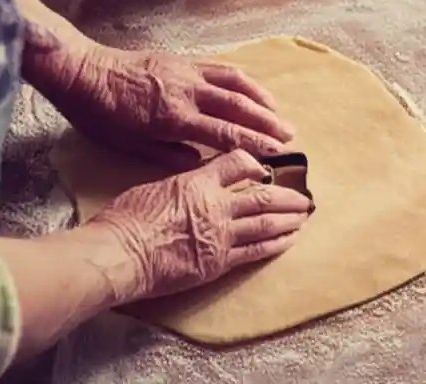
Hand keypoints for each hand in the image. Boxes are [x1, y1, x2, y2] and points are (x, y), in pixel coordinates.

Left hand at [26, 34, 294, 166]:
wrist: (81, 71)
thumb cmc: (99, 114)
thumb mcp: (128, 144)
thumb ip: (169, 154)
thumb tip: (202, 163)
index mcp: (173, 117)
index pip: (225, 132)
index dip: (255, 143)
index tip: (277, 153)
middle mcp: (187, 92)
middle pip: (238, 106)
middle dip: (268, 123)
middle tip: (290, 137)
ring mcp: (187, 72)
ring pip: (235, 83)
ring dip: (262, 99)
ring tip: (279, 114)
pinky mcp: (183, 60)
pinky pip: (221, 68)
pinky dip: (243, 79)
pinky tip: (252, 89)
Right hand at [88, 150, 311, 302]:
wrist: (120, 254)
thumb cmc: (126, 219)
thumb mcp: (156, 186)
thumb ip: (184, 183)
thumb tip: (196, 183)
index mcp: (199, 182)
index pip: (237, 163)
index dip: (255, 163)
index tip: (265, 167)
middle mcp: (217, 205)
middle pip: (262, 196)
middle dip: (286, 195)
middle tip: (304, 195)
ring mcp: (221, 235)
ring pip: (265, 223)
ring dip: (289, 218)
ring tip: (304, 216)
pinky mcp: (219, 262)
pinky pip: (255, 251)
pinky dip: (276, 244)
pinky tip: (289, 239)